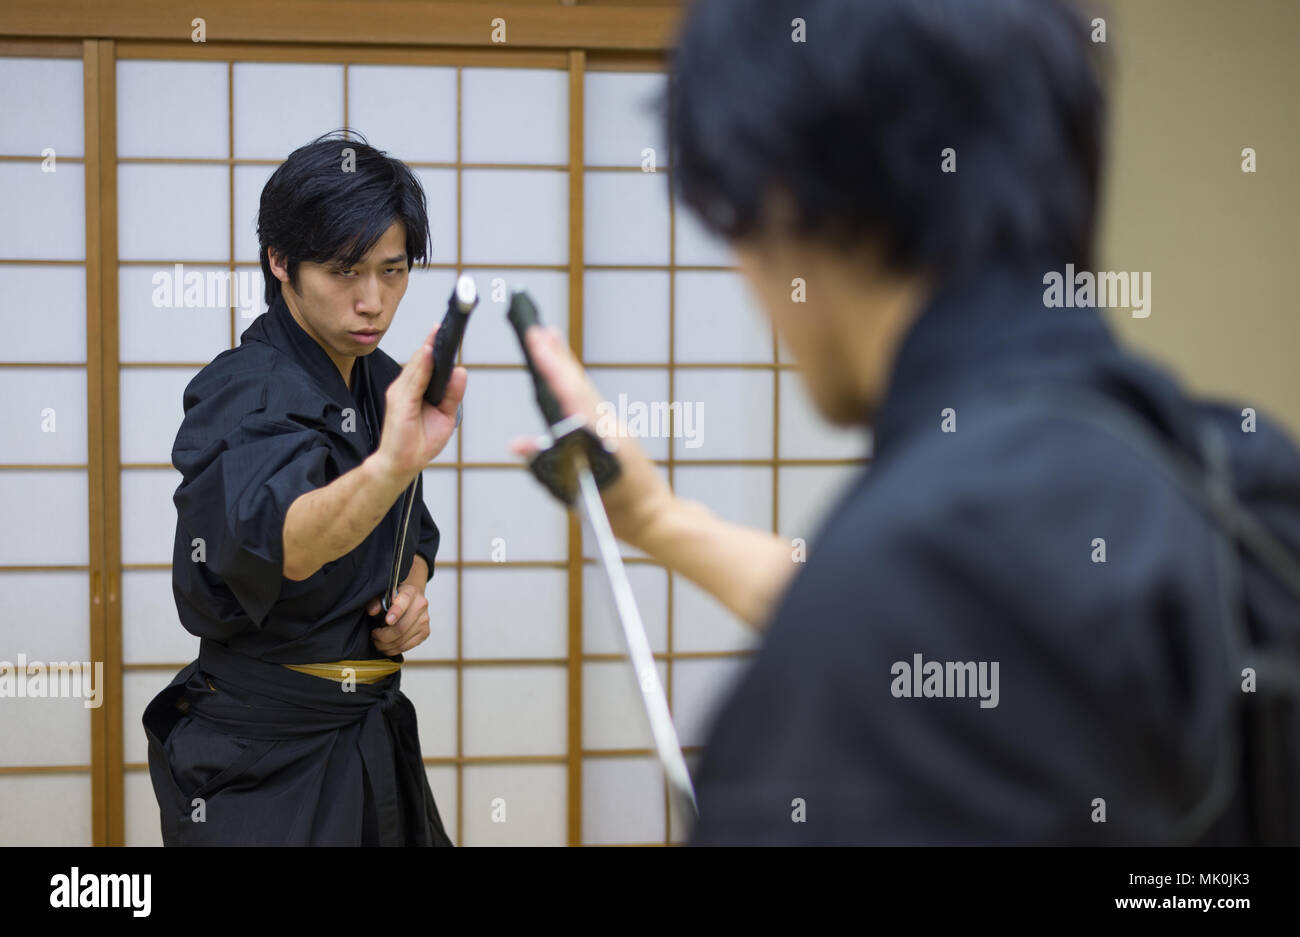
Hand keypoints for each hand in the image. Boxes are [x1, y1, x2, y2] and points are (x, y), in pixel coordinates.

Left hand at [367, 582, 429, 655]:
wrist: (411, 600)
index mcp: (410, 592)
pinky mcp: (425, 633)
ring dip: (386, 645)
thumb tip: (372, 611)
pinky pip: (407, 647)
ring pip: (402, 640)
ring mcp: (424, 621)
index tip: (387, 621)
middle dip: (383, 636)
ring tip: (377, 641)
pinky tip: (386, 646)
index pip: (404, 601)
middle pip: (401, 627)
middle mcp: (420, 606)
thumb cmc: (395, 598)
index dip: (396, 612)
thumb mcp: (383, 595)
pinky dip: (393, 649)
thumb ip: (376, 601)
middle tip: (374, 635)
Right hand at [375, 323, 467, 481]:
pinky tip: (428, 353)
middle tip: (444, 323)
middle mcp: (407, 387)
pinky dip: (421, 365)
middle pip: (422, 359)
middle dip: (432, 340)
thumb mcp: (445, 416)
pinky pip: (412, 380)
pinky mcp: (398, 401)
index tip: (446, 328)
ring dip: (427, 348)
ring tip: (438, 330)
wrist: (399, 464)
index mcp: (418, 389)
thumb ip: (452, 394)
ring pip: (417, 365)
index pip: (428, 363)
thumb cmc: (419, 442)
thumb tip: (461, 370)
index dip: (436, 345)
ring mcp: (400, 392)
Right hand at [508, 325, 673, 550]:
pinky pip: (590, 403)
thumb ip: (547, 466)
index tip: (537, 338)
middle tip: (538, 326)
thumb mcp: (578, 494)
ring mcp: (613, 428)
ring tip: (550, 342)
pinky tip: (567, 381)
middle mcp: (608, 424)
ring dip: (566, 366)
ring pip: (585, 390)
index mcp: (599, 435)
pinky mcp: (615, 435)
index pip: (570, 392)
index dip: (552, 365)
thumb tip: (517, 445)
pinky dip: (575, 386)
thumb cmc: (621, 511)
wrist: (659, 518)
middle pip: (578, 383)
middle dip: (557, 354)